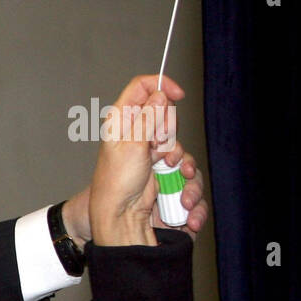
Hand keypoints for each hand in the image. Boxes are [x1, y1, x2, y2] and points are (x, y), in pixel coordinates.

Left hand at [62, 74, 206, 246]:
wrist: (122, 214)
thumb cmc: (117, 181)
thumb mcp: (133, 144)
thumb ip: (148, 117)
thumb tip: (160, 93)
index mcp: (122, 120)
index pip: (141, 87)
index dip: (161, 86)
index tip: (178, 95)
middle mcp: (137, 131)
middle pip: (166, 112)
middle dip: (168, 129)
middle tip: (158, 146)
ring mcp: (151, 150)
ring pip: (177, 139)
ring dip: (178, 155)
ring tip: (166, 167)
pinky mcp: (163, 167)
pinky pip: (183, 163)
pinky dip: (183, 173)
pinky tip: (176, 183)